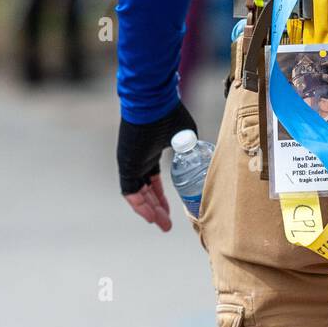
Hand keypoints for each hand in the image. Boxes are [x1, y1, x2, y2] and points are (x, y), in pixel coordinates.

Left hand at [117, 101, 196, 231]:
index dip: (160, 196)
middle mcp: (137, 161)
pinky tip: (151, 216)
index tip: (169, 210)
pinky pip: (130, 192)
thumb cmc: (169, 113)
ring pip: (138, 194)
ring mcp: (130, 163)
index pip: (152, 181)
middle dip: (156, 209)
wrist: (153, 102)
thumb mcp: (184, 135)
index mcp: (149, 153)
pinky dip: (139, 205)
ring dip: (150, 211)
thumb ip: (188, 150)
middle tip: (166, 224)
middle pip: (145, 191)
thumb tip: (201, 159)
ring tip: (162, 225)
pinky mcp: (126, 165)